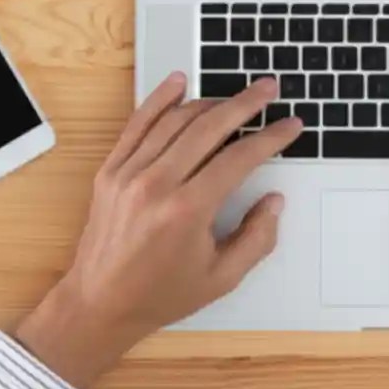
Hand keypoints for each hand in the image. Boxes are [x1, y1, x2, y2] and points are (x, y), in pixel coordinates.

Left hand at [15, 72, 299, 388]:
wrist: (99, 304)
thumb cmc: (160, 294)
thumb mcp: (222, 277)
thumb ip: (257, 238)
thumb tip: (274, 201)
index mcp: (188, 211)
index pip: (240, 158)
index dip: (271, 137)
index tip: (290, 126)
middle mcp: (156, 185)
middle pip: (210, 127)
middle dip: (246, 104)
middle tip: (268, 88)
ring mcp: (129, 174)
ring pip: (176, 120)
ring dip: (210, 101)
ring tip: (236, 95)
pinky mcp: (110, 171)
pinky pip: (137, 124)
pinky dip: (159, 100)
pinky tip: (178, 83)